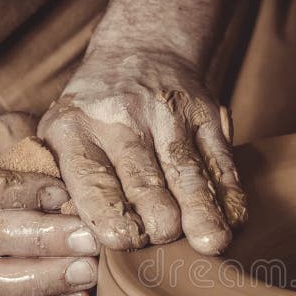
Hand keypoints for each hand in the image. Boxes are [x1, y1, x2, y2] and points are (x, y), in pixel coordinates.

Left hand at [38, 49, 246, 254]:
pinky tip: (234, 219)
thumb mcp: (61, 135)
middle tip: (164, 240)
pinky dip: (230, 192)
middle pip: (143, 180)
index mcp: (75, 130)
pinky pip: (220, 159)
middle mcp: (121, 119)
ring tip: (211, 243)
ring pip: (186, 172)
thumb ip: (67, 186)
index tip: (125, 242)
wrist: (140, 51)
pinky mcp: (206, 115)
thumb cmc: (94, 114)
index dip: (109, 215)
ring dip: (201, 211)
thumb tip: (79, 244)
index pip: (90, 179)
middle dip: (157, 219)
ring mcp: (168, 116)